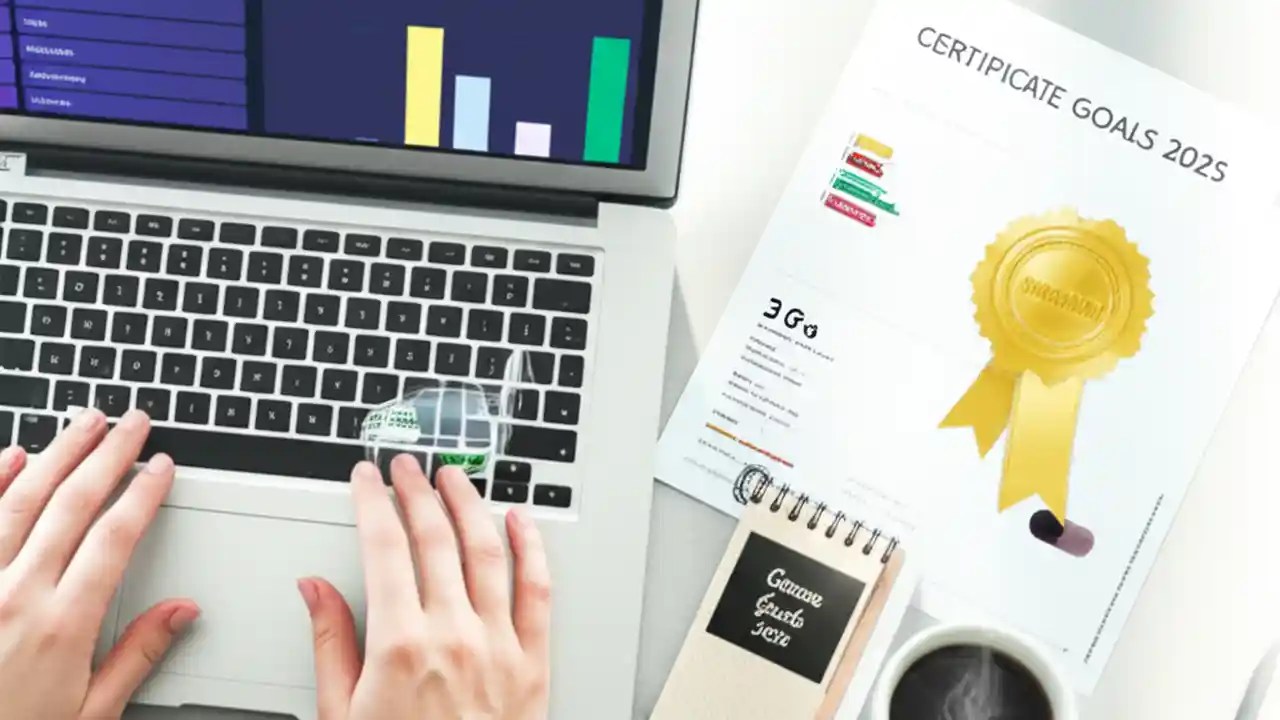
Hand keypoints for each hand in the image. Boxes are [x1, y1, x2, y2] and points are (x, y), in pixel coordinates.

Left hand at [0, 409, 198, 719]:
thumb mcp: (91, 714)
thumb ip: (137, 656)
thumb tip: (182, 611)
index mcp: (63, 625)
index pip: (115, 536)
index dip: (143, 492)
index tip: (161, 465)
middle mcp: (16, 596)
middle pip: (71, 504)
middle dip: (108, 454)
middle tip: (132, 422)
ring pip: (20, 499)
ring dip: (57, 454)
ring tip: (84, 422)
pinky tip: (13, 455)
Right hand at [298, 457, 551, 719]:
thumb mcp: (341, 711)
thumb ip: (330, 641)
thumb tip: (314, 587)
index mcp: (399, 644)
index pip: (383, 546)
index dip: (373, 501)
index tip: (367, 478)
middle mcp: (453, 635)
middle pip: (434, 538)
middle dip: (416, 491)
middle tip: (405, 468)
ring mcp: (499, 646)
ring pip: (486, 551)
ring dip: (469, 504)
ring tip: (454, 477)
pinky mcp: (534, 662)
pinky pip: (538, 590)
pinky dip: (531, 548)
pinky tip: (520, 521)